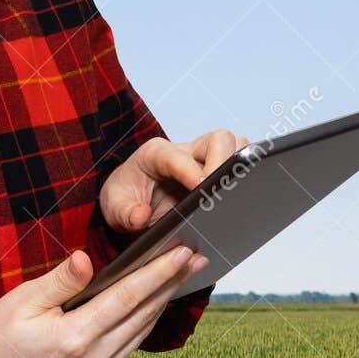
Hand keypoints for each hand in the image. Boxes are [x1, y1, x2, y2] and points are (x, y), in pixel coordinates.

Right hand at [0, 246, 208, 357]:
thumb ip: (60, 282)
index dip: (159, 273)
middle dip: (173, 283)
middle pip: (144, 314)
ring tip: (184, 275)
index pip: (128, 298)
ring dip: (164, 302)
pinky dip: (145, 322)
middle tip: (199, 257)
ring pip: (142, 332)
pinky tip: (155, 303)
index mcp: (74, 338)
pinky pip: (129, 346)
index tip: (184, 252)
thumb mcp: (20, 302)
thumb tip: (87, 260)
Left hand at [99, 129, 248, 232]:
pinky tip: (239, 199)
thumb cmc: (126, 199)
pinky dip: (244, 177)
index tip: (200, 187)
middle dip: (224, 162)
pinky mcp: (217, 173)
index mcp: (155, 154)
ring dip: (239, 167)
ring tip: (233, 194)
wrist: (134, 202)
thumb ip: (123, 213)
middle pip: (218, 139)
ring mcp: (204, 161)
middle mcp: (184, 151)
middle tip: (221, 192)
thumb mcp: (114, 208)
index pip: (178, 156)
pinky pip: (240, 165)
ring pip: (236, 147)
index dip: (190, 170)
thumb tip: (140, 217)